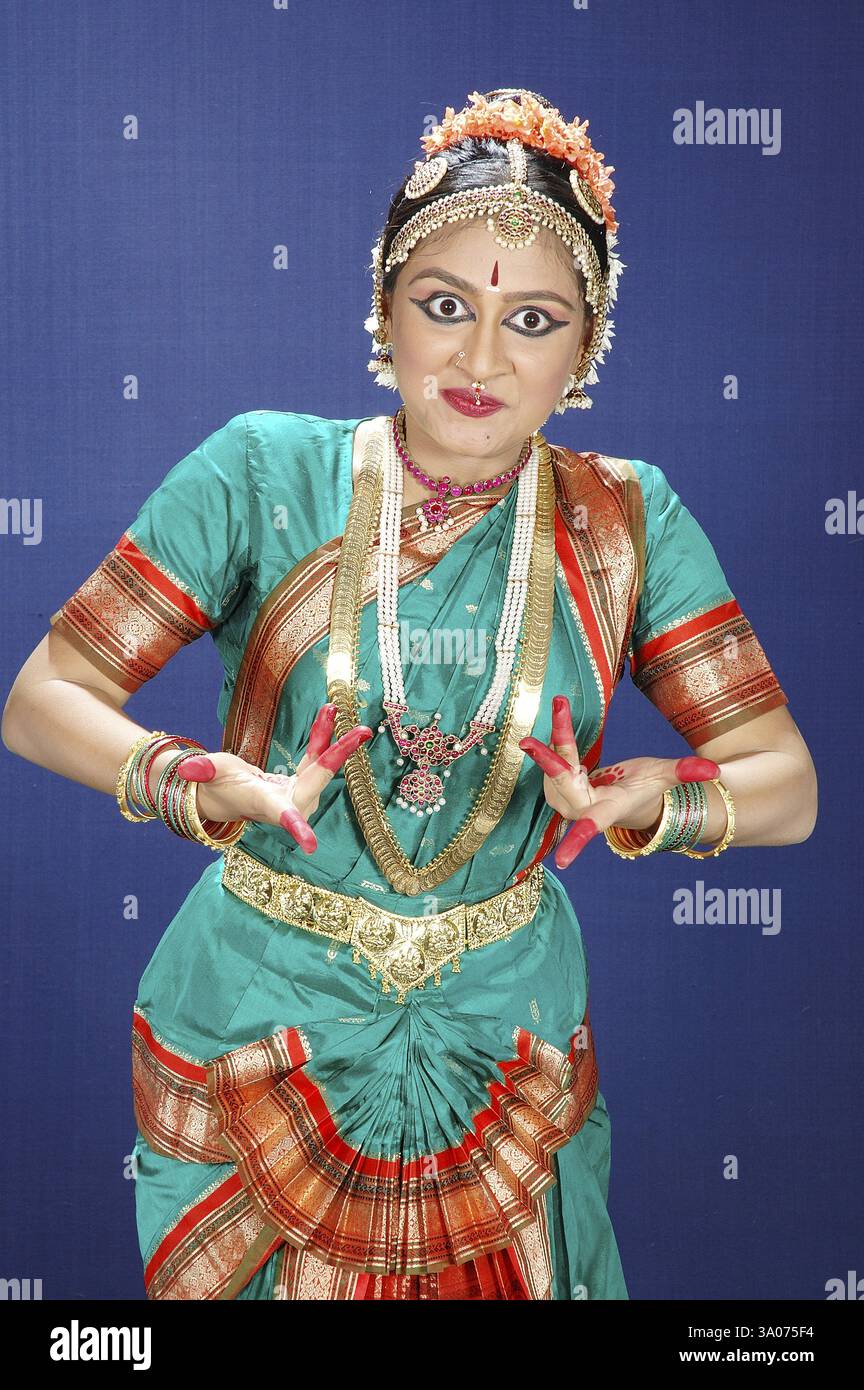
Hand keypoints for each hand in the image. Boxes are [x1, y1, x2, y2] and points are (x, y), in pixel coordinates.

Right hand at [172, 703, 372, 852]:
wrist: (224, 795)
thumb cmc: (215, 785)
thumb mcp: (208, 773)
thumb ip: (202, 770)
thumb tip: (188, 768)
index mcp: (264, 804)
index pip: (281, 816)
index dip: (296, 827)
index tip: (311, 844)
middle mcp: (287, 802)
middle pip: (317, 778)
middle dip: (339, 754)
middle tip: (361, 732)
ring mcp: (298, 794)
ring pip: (321, 765)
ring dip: (331, 738)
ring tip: (333, 707)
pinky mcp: (302, 783)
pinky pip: (317, 759)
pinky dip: (323, 738)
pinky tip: (329, 715)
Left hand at [519, 694, 718, 868]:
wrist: (624, 795)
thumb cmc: (645, 788)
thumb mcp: (665, 776)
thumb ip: (685, 772)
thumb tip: (715, 771)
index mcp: (607, 810)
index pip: (593, 828)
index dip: (577, 844)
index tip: (561, 862)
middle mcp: (581, 808)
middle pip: (561, 780)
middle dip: (548, 759)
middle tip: (527, 741)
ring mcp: (564, 800)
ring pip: (553, 766)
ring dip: (556, 735)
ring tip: (560, 704)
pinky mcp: (554, 789)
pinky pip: (549, 762)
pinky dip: (551, 740)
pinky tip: (559, 718)